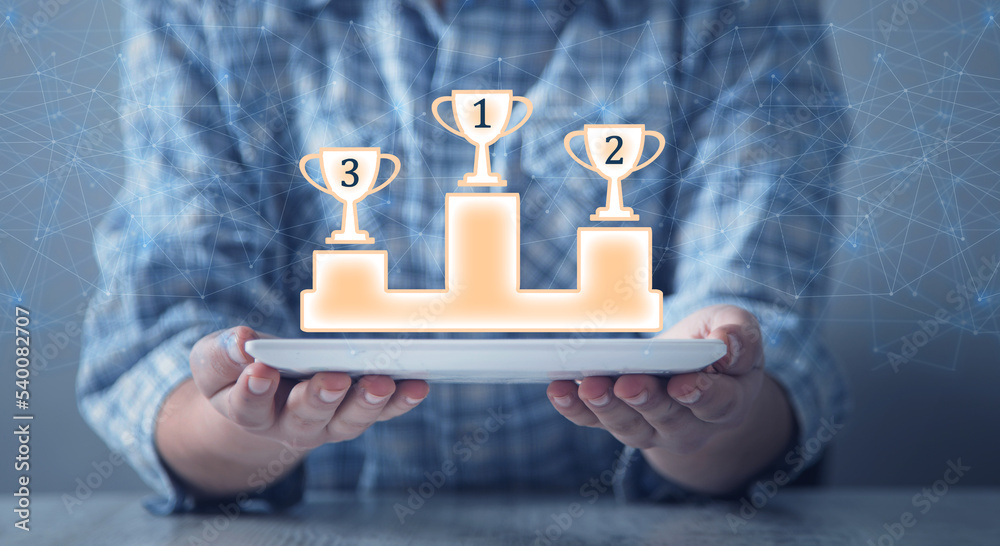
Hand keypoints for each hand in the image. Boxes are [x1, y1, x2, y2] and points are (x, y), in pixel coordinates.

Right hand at [190, 326, 429, 450]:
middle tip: (333, 380)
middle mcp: (290, 425)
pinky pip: (381, 411)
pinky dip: (400, 401)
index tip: (259, 371)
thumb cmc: (236, 371)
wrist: (262, 397)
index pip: (247, 406)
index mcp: (248, 412)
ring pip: (348, 421)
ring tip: (383, 382)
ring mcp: (327, 423)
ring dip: (367, 402)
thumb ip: (222, 354)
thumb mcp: (215, 360)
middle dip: (319, 398)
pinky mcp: (356, 412)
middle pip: (305, 418)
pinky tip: (417, 385)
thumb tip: (243, 342)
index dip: (252, 390)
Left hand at [547, 304, 770, 457]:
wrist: (693, 368)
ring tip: (587, 386)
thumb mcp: (735, 328)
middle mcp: (691, 426)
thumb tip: (727, 344)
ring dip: (606, 407)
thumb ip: (740, 336)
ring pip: (630, 427)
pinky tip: (557, 389)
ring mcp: (652, 429)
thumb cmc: (716, 342)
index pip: (717, 404)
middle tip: (627, 384)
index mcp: (728, 402)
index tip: (683, 383)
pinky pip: (595, 421)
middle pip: (668, 419)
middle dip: (646, 401)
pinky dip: (574, 408)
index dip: (701, 395)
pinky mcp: (619, 421)